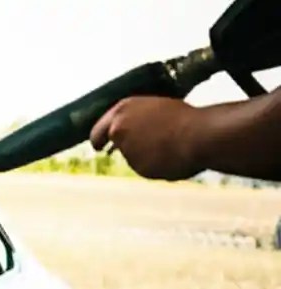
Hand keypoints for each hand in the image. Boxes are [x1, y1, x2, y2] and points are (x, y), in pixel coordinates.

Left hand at [89, 97, 205, 179]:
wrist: (200, 134)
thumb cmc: (186, 119)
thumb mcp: (156, 110)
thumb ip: (137, 121)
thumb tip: (132, 133)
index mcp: (123, 110)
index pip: (99, 129)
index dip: (98, 139)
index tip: (98, 145)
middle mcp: (119, 129)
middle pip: (118, 145)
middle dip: (125, 149)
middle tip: (143, 149)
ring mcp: (127, 150)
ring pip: (135, 157)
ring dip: (148, 156)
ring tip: (172, 145)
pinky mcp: (138, 167)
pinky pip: (147, 168)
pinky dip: (158, 166)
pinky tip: (174, 156)